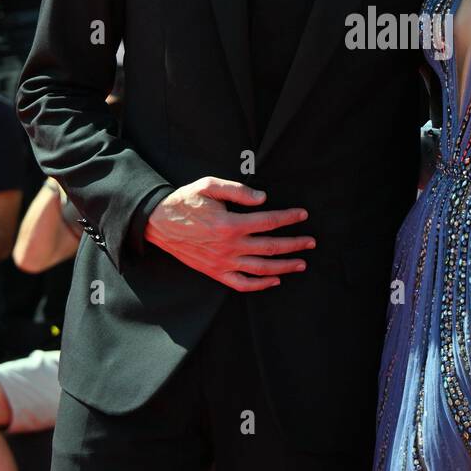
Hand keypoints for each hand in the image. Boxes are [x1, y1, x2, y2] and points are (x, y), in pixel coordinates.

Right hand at [143, 176, 315, 291]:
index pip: (269, 221)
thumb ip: (238, 191)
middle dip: (295, 244)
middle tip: (311, 242)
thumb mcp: (209, 186)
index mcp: (230, 223)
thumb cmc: (185, 201)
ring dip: (284, 266)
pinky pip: (242, 283)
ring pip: (261, 268)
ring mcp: (222, 262)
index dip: (288, 218)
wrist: (158, 223)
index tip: (303, 215)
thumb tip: (263, 198)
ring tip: (302, 263)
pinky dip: (260, 284)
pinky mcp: (215, 273)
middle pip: (270, 247)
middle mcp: (229, 246)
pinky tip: (275, 280)